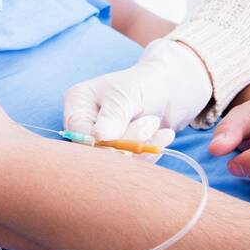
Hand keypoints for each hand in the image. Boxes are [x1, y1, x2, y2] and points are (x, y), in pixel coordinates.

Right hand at [62, 38, 213, 150]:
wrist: (171, 89)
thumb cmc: (145, 84)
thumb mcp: (129, 95)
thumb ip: (114, 116)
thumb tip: (99, 139)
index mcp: (78, 103)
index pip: (80, 134)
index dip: (103, 145)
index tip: (127, 142)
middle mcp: (84, 124)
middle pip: (96, 152)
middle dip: (128, 143)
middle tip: (151, 123)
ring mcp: (102, 141)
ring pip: (115, 162)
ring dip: (142, 146)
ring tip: (155, 122)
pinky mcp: (119, 154)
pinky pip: (130, 166)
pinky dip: (149, 153)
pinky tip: (162, 135)